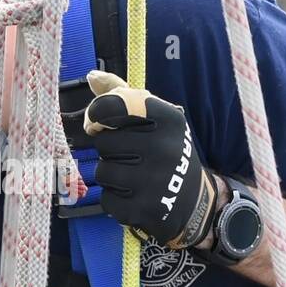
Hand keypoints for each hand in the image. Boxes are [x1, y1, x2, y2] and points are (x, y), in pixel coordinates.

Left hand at [82, 70, 217, 247]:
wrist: (193, 200)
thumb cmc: (166, 151)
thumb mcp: (155, 119)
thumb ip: (123, 95)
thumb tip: (92, 76)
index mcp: (169, 119)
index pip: (111, 106)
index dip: (95, 114)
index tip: (98, 123)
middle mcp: (165, 148)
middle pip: (103, 142)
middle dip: (109, 149)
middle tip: (129, 155)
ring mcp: (155, 182)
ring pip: (102, 172)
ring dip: (110, 174)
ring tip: (131, 176)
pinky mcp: (144, 210)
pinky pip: (106, 199)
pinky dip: (114, 199)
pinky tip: (134, 196)